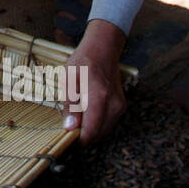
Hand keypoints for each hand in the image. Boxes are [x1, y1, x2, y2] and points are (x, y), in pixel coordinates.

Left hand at [61, 18, 126, 144]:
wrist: (103, 49)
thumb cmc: (83, 61)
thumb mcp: (68, 79)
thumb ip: (70, 104)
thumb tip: (70, 127)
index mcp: (99, 97)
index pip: (92, 131)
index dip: (78, 139)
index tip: (67, 135)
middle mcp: (114, 105)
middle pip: (99, 135)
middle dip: (84, 135)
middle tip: (69, 124)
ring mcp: (120, 106)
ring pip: (104, 131)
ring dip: (90, 130)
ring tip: (77, 115)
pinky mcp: (121, 107)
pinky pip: (108, 124)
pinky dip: (97, 123)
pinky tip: (86, 112)